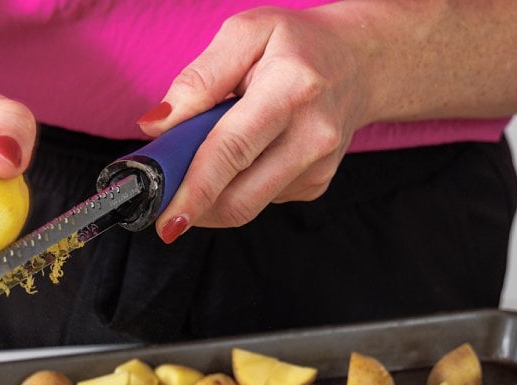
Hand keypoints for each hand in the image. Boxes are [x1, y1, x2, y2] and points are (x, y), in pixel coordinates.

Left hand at [137, 6, 375, 241]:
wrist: (360, 62)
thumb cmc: (297, 44)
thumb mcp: (245, 33)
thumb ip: (198, 79)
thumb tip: (156, 124)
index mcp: (291, 90)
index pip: (231, 152)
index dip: (193, 190)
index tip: (164, 219)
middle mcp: (312, 136)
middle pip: (238, 197)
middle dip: (191, 206)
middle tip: (160, 197)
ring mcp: (318, 168)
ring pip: (245, 206)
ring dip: (209, 198)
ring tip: (200, 162)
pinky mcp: (316, 186)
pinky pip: (260, 200)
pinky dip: (236, 187)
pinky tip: (243, 156)